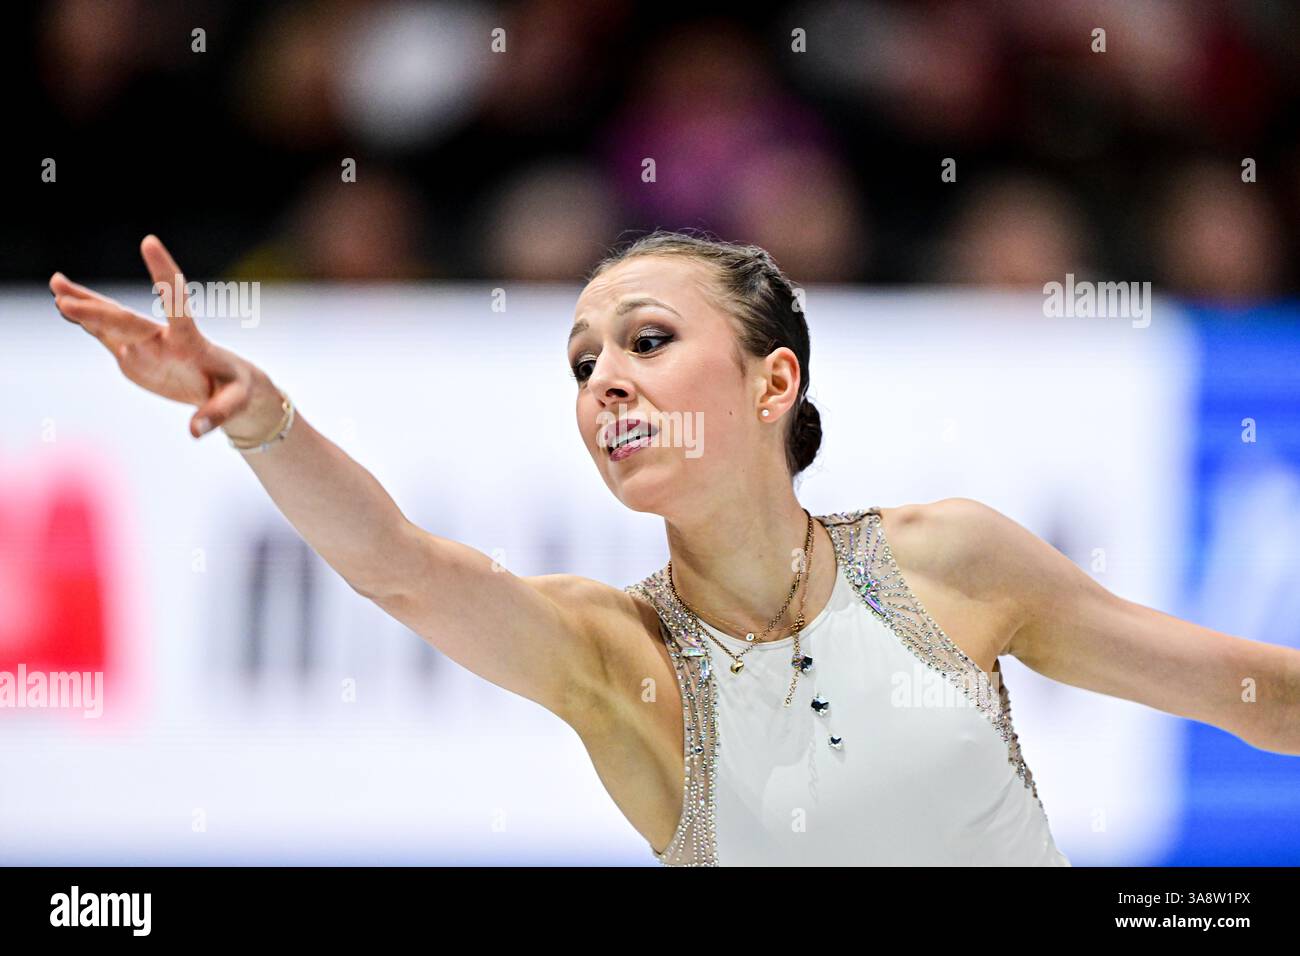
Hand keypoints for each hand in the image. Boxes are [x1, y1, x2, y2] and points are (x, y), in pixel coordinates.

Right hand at [50, 235, 275, 439]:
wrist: (226, 388)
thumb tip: (196, 431)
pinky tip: (62, 305)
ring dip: (85, 304)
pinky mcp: (135, 355)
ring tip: (56, 285)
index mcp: (191, 341)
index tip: (149, 242)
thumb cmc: (236, 390)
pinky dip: (86, 321)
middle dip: (97, 310)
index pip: (177, 302)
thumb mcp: (235, 403)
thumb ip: (217, 414)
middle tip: (65, 299)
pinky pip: (107, 336)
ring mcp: (146, 346)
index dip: (164, 274)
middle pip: (128, 320)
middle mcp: (163, 338)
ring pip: (112, 321)